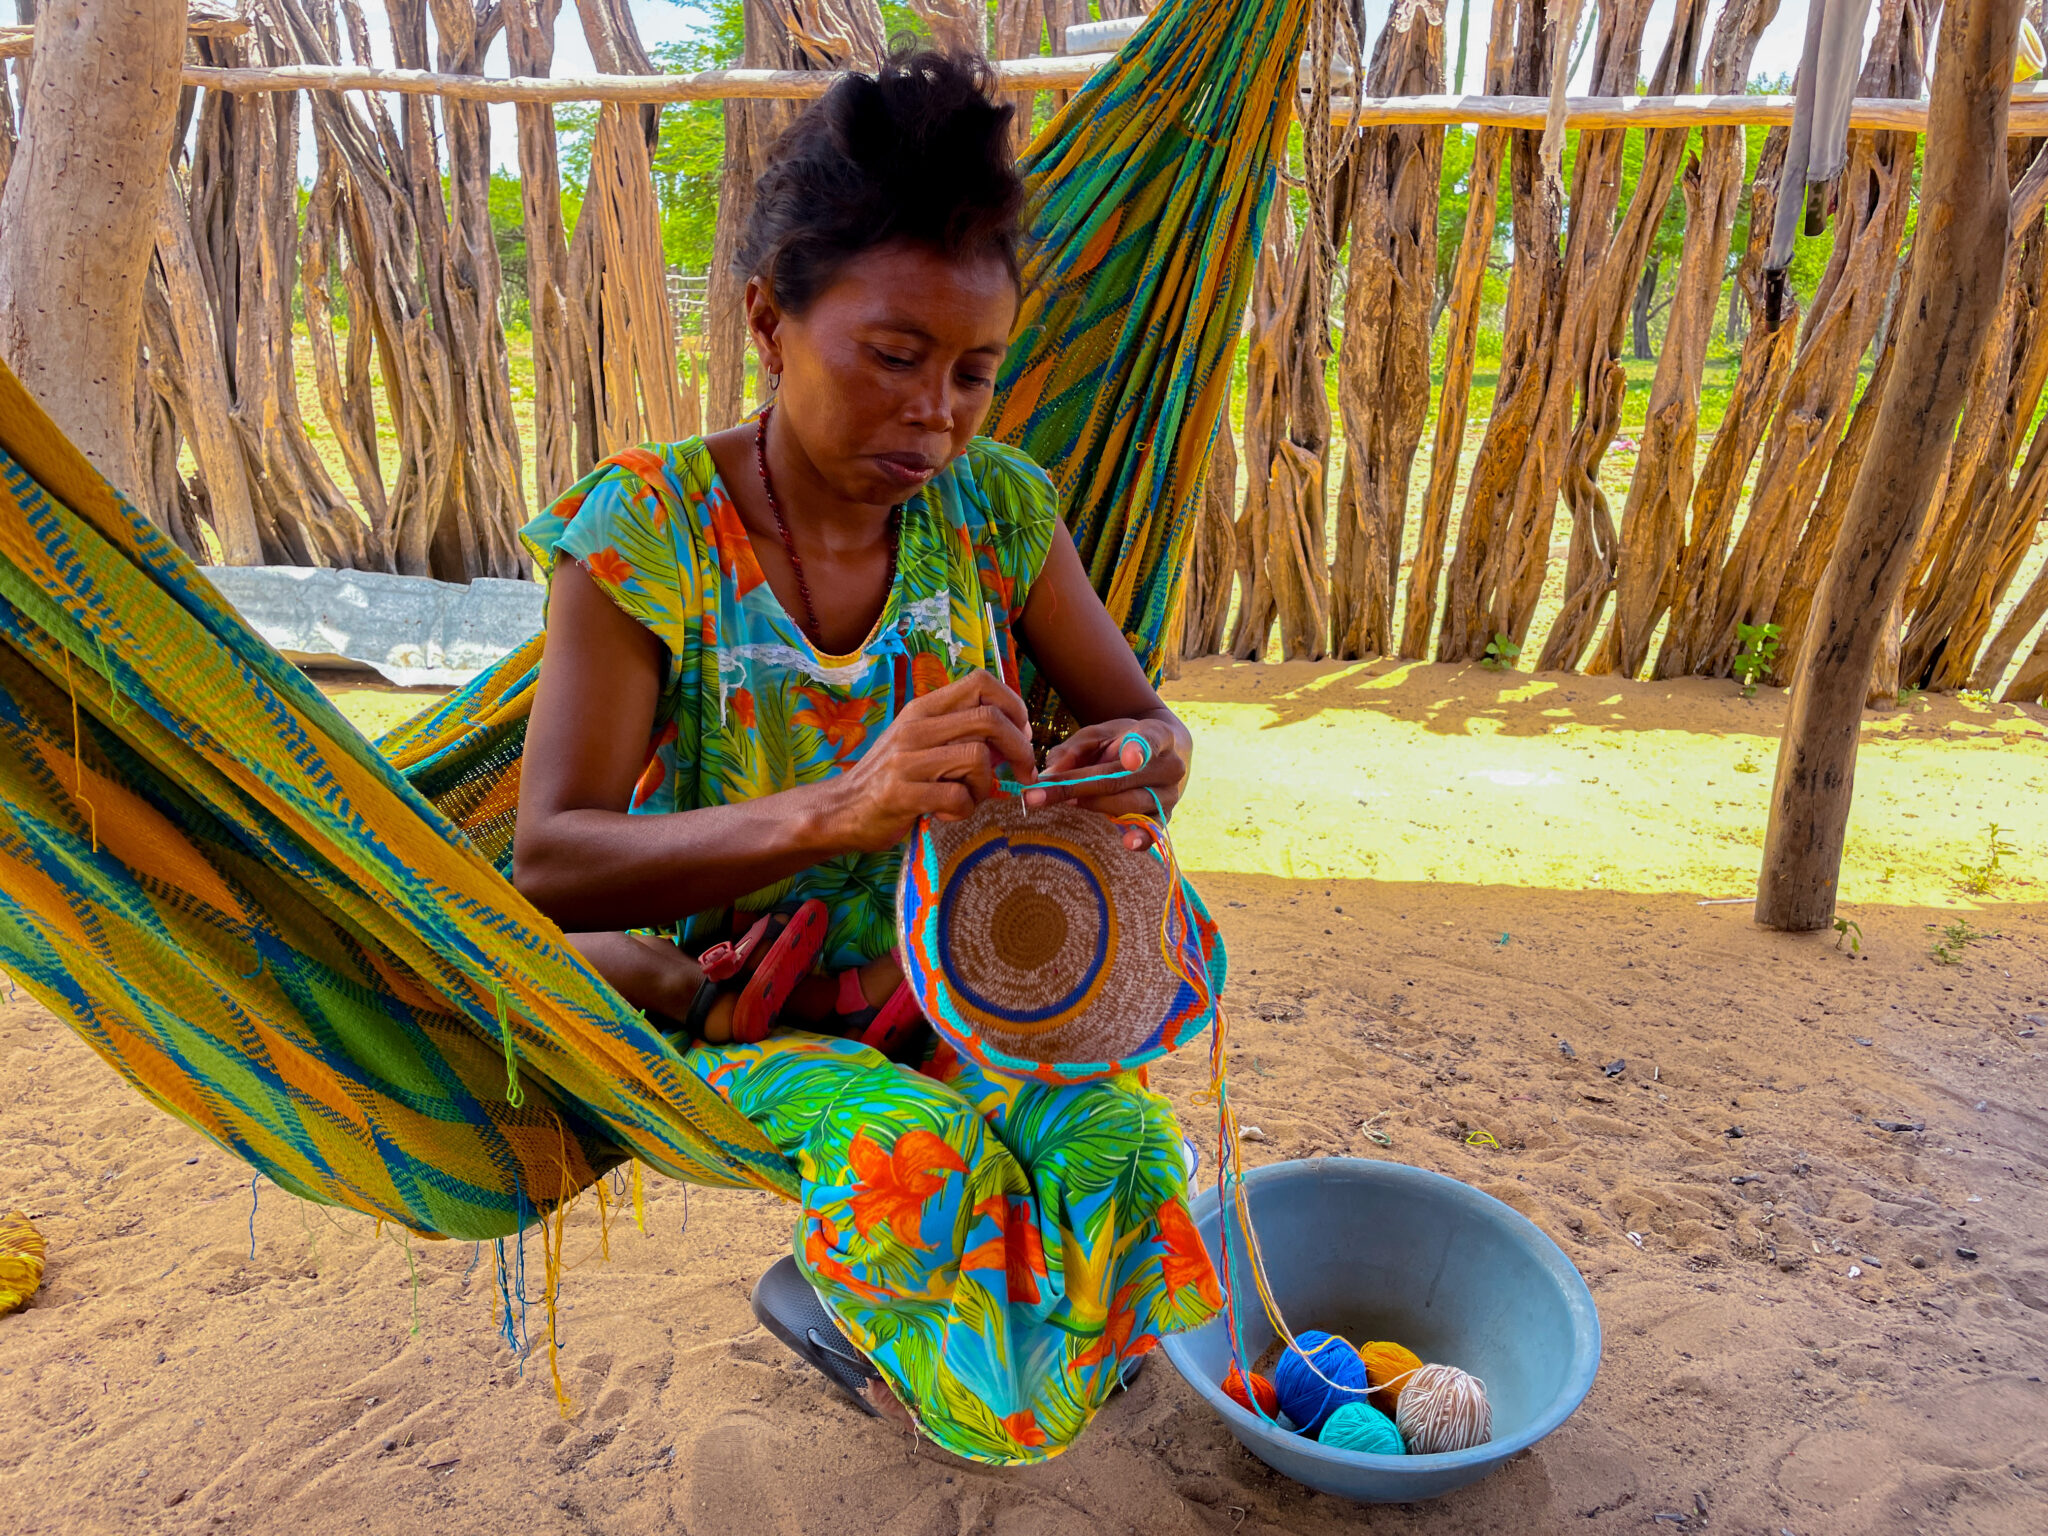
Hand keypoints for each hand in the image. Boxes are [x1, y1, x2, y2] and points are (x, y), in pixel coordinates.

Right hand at [820, 671, 1036, 852]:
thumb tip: (1014, 745)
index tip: (1022, 733)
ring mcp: (906, 759)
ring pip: (977, 759)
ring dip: (984, 787)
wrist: (840, 809)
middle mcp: (915, 727)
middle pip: (989, 719)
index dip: (1013, 705)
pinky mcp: (901, 793)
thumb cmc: (891, 777)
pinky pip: (957, 797)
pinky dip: (963, 810)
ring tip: (966, 798)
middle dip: (1019, 749)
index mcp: (923, 709)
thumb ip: (963, 739)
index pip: (980, 682)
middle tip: (1022, 773)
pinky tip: (944, 812)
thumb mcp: (923, 745)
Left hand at [1023, 717, 1187, 849]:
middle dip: (1078, 785)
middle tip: (1039, 792)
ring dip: (1092, 804)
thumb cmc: (1122, 741)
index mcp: (1158, 733)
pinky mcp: (1164, 816)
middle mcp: (1170, 765)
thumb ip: (1073, 750)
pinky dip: (1141, 837)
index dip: (1139, 750)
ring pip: (1129, 804)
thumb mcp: (1098, 735)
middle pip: (1122, 778)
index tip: (1128, 760)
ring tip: (1066, 801)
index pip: (1150, 740)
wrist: (1158, 755)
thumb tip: (1048, 775)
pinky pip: (1153, 830)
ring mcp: (1170, 794)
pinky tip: (1128, 843)